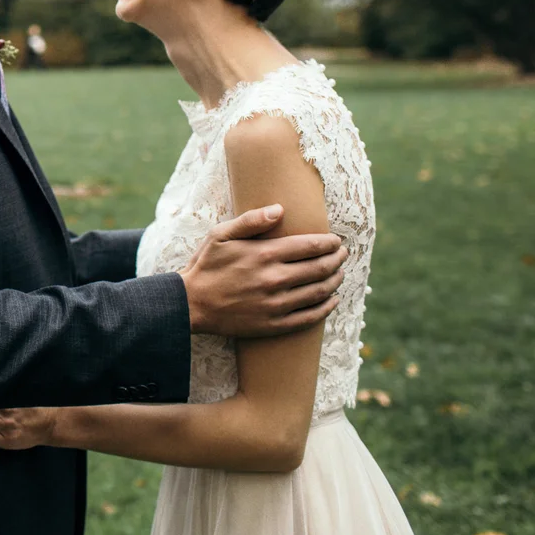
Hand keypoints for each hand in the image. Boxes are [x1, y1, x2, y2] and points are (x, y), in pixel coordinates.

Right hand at [180, 204, 346, 337]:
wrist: (190, 304)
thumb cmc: (205, 266)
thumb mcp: (220, 235)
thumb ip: (250, 220)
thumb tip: (280, 209)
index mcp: (264, 254)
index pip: (310, 246)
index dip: (329, 243)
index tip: (336, 241)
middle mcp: (275, 279)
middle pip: (320, 268)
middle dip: (337, 259)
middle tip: (343, 255)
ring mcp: (276, 304)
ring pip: (319, 292)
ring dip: (335, 281)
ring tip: (340, 274)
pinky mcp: (274, 324)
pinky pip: (309, 317)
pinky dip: (326, 308)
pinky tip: (332, 300)